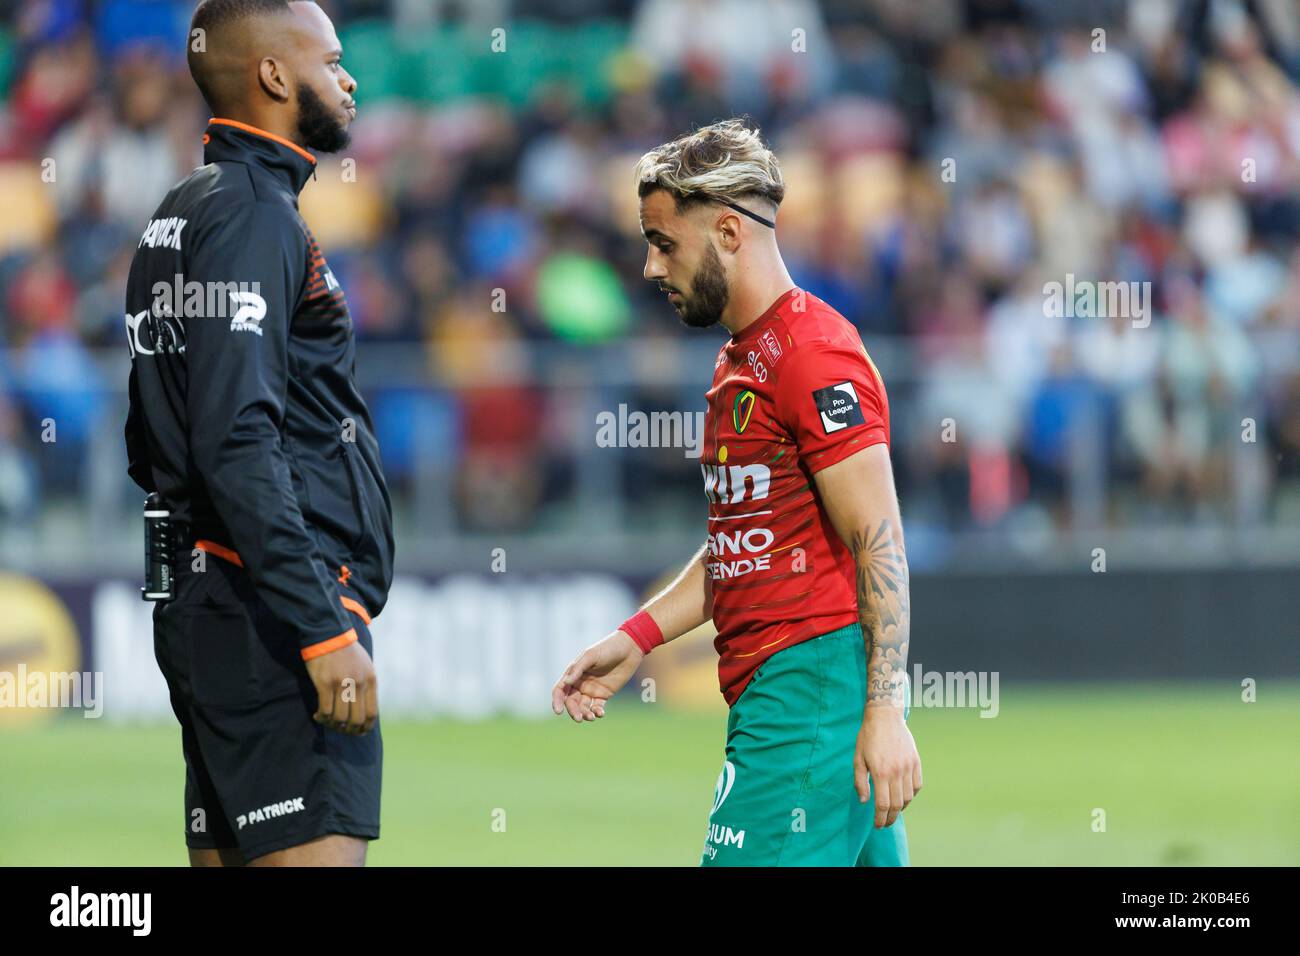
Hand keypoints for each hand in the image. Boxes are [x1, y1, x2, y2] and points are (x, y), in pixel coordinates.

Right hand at [304, 640, 377, 734]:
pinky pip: (325, 710)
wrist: (328, 634)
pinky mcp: (325, 683)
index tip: (358, 732)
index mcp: (371, 680)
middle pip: (356, 719)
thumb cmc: (346, 652)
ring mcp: (342, 684)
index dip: (365, 727)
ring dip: (333, 724)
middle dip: (348, 730)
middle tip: (340, 729)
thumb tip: (364, 710)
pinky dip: (322, 717)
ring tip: (327, 721)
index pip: (372, 713)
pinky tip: (318, 715)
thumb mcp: (365, 666)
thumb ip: (366, 686)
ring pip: (339, 718)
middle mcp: (358, 683)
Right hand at [551, 630, 644, 722]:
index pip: (560, 689)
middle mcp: (580, 683)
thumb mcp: (591, 655)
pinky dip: (597, 712)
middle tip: (578, 718)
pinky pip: (597, 707)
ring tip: (591, 717)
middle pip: (571, 701)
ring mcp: (592, 690)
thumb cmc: (607, 648)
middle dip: (573, 711)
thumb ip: (578, 669)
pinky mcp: (604, 694)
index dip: (557, 700)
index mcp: (573, 673)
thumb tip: (566, 682)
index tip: (558, 711)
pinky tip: (600, 713)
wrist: (629, 649)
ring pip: (583, 707)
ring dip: (585, 714)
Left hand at [854, 705, 921, 827]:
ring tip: (893, 811)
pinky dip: (911, 795)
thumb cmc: (868, 736)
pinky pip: (917, 785)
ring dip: (901, 808)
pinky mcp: (916, 762)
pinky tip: (904, 797)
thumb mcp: (857, 758)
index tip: (878, 825)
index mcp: (880, 772)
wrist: (885, 716)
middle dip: (890, 818)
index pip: (883, 804)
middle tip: (885, 823)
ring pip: (908, 797)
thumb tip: (864, 801)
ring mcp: (908, 767)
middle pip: (897, 804)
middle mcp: (896, 772)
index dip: (880, 818)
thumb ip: (860, 781)